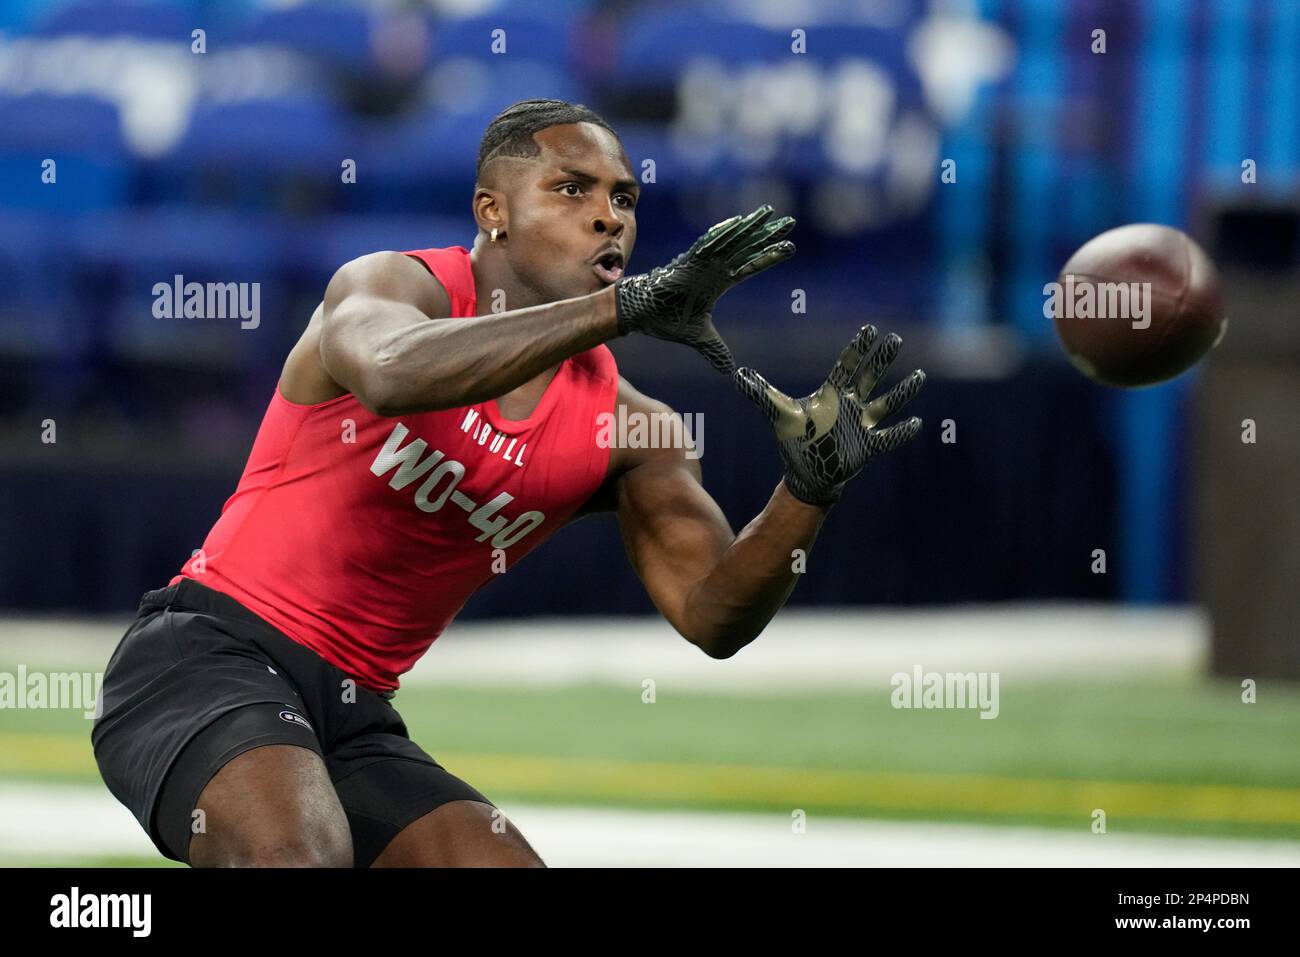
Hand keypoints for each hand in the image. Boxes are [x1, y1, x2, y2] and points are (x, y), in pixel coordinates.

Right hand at [614, 204, 794, 373]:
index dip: (769, 257)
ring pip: (731, 241)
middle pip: (747, 248)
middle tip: (790, 222)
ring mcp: (701, 263)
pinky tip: (738, 223)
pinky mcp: (687, 262)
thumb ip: (715, 350)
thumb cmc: (665, 318)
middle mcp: (713, 268)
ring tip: (769, 213)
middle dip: (768, 235)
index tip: (791, 248)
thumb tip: (729, 370)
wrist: (639, 314)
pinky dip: (722, 235)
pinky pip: (707, 246)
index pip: (750, 267)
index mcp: (718, 282)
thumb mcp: (698, 337)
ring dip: (750, 228)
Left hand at [735, 324, 924, 506]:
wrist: (806, 474)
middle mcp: (850, 406)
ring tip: (919, 375)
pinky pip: (890, 437)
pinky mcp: (868, 447)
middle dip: (882, 360)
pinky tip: (918, 423)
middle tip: (895, 339)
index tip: (870, 328)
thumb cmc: (795, 441)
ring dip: (903, 391)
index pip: (846, 366)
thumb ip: (760, 393)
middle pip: (870, 378)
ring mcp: (862, 425)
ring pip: (887, 404)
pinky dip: (902, 432)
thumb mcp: (778, 414)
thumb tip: (736, 374)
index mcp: (831, 395)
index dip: (857, 349)